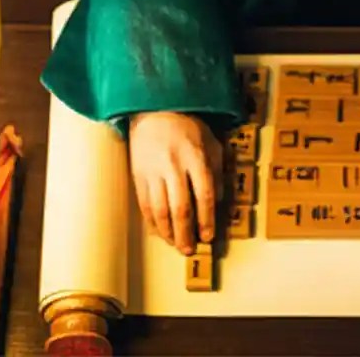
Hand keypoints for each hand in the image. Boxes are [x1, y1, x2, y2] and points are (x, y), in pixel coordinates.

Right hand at [128, 111, 223, 254]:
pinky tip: (159, 232)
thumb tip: (220, 200)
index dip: (207, 220)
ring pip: (160, 210)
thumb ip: (217, 171)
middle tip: (190, 249)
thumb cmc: (188, 127)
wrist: (155, 109)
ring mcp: (154, 171)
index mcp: (196, 158)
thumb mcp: (212, 144)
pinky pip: (144, 204)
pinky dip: (152, 222)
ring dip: (168, 232)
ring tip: (175, 244)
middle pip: (181, 208)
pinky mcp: (138, 174)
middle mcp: (174, 166)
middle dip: (186, 233)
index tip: (208, 236)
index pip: (204, 196)